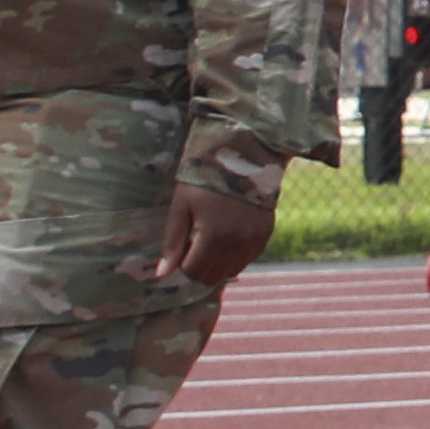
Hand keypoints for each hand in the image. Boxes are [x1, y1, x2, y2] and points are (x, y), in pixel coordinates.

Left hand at [135, 177, 276, 291]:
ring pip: (231, 271)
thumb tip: (163, 274)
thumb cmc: (205, 176)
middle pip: (213, 276)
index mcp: (214, 235)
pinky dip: (234, 256)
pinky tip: (227, 237)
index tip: (181, 249)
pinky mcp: (266, 233)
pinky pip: (248, 259)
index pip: (194, 271)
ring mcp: (255, 238)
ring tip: (210, 240)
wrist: (243, 152)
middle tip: (194, 245)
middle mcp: (238, 242)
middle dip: (199, 266)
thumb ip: (173, 241)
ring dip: (217, 263)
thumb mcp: (182, 205)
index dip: (182, 265)